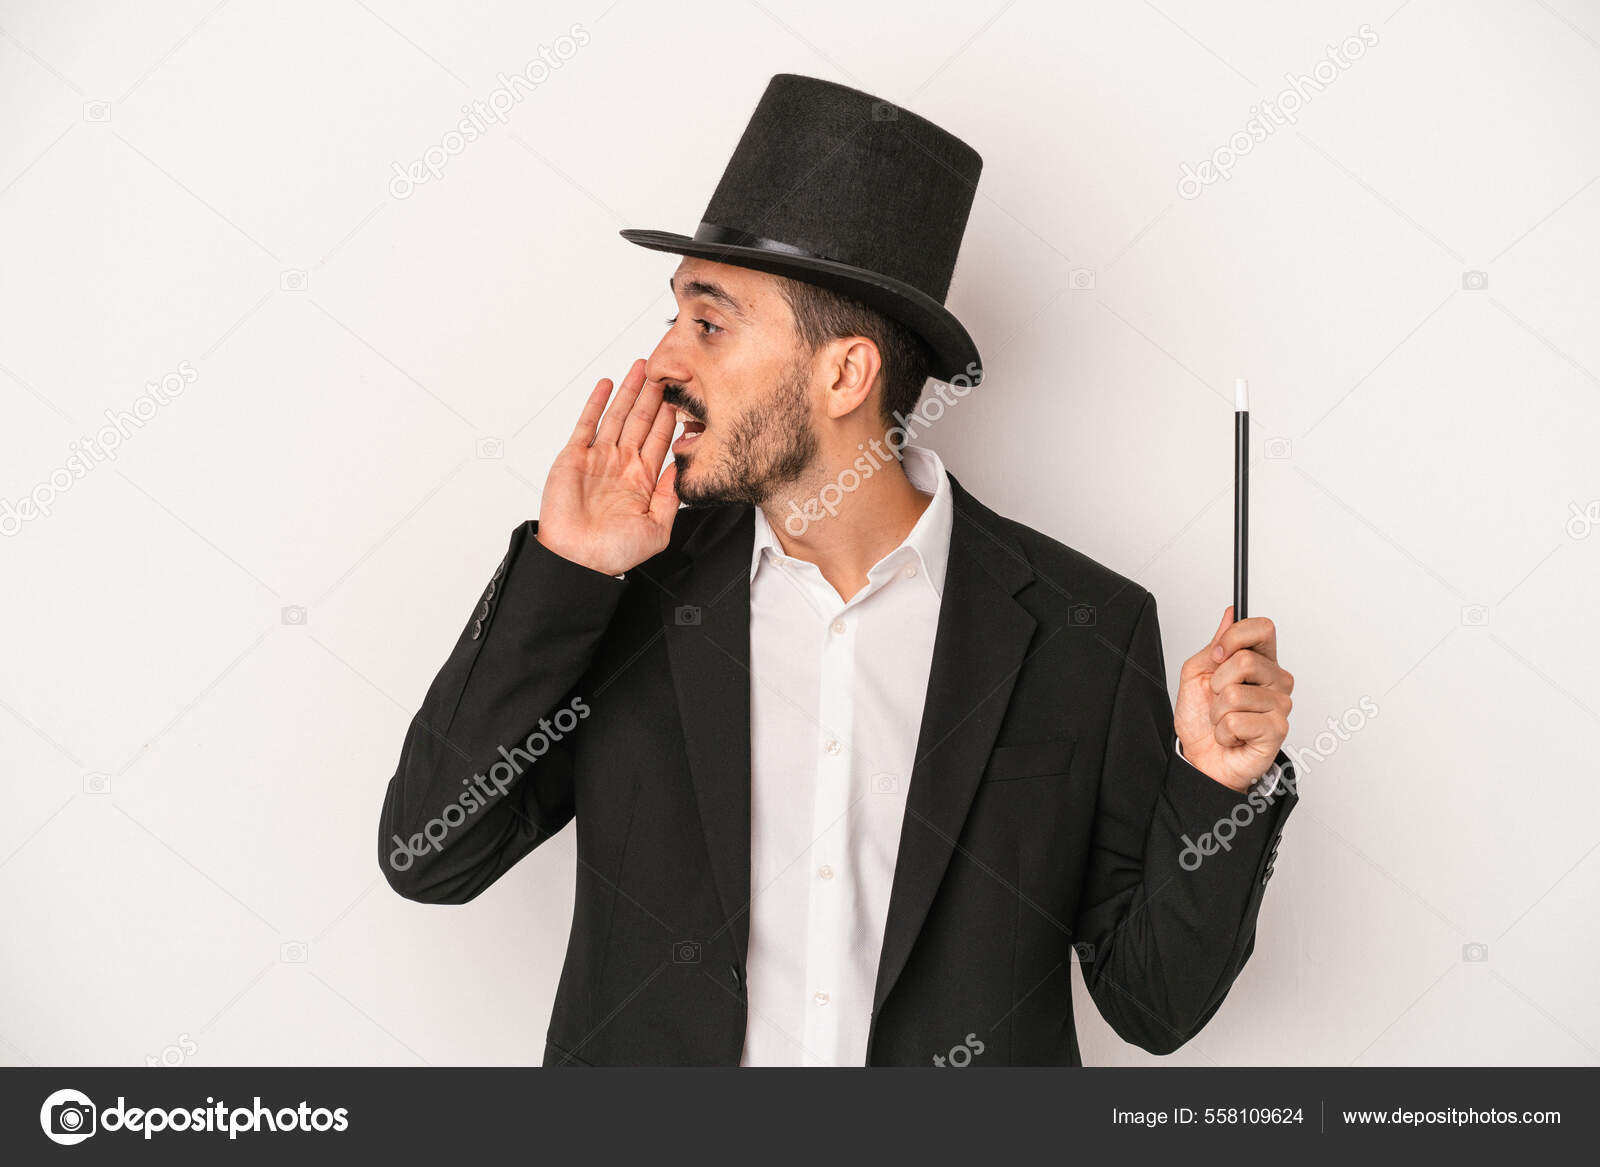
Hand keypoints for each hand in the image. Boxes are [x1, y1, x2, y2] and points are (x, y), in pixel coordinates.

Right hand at [536, 359, 679, 575]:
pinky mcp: (574, 457)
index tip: (683, 395)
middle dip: (653, 396)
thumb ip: (671, 497)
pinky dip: (596, 403)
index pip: (660, 440)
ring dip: (629, 392)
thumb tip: (682, 467)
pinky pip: (587, 423)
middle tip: (665, 370)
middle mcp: (621, 465)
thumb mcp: (657, 529)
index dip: (670, 417)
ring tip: (640, 368)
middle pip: (641, 421)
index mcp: (642, 481)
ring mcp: (598, 458)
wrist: (577, 561)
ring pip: (617, 416)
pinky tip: (607, 384)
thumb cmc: (613, 553)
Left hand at [1175, 606, 1293, 792]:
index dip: (1235, 636)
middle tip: (1219, 698)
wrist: (1201, 759)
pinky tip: (1232, 736)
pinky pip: (1236, 720)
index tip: (1217, 654)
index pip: (1263, 629)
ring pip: (1234, 694)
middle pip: (1245, 660)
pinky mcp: (1277, 730)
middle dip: (1217, 682)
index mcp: (1260, 662)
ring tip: (1224, 720)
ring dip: (1217, 711)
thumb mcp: (1196, 675)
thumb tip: (1230, 614)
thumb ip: (1214, 646)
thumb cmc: (1202, 719)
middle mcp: (1276, 681)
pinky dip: (1223, 730)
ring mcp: (1280, 706)